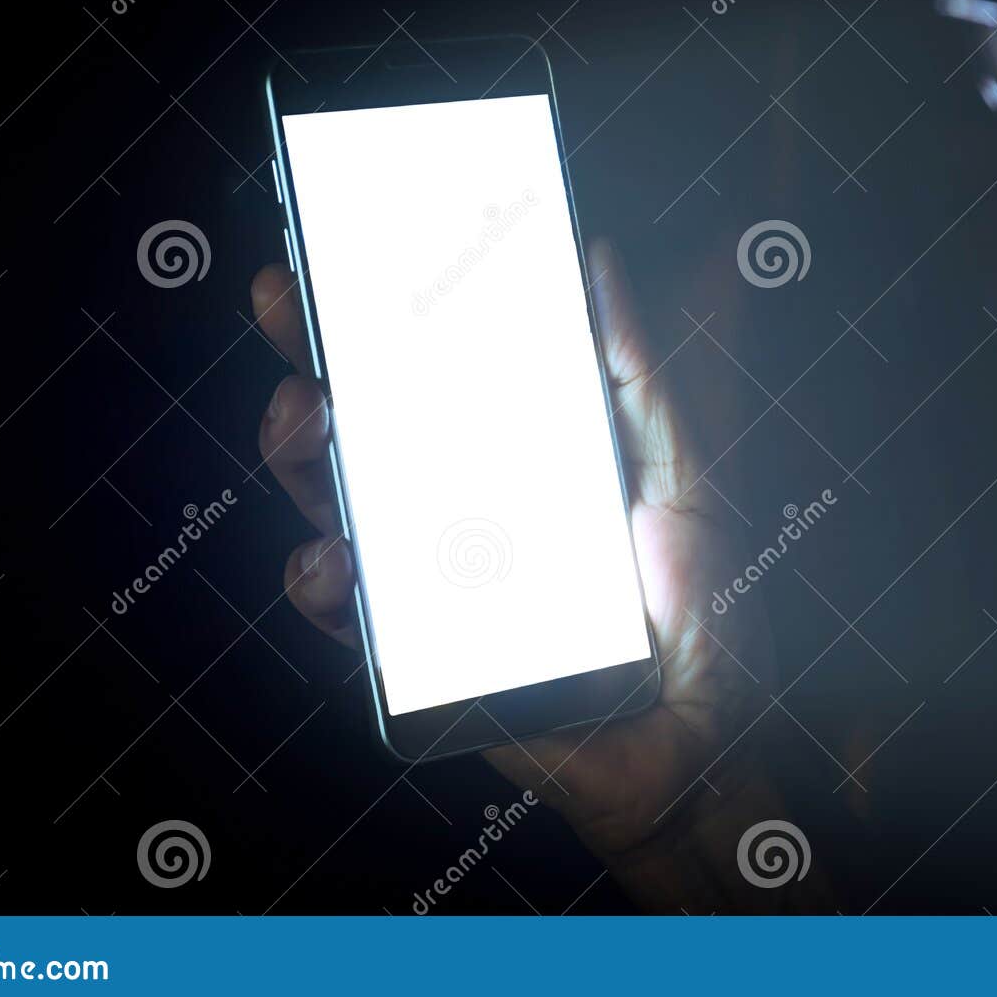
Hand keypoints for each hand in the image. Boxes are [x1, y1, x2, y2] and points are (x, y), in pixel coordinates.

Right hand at [252, 240, 804, 909]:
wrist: (704, 745)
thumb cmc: (707, 612)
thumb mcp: (684, 474)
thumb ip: (639, 376)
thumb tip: (602, 259)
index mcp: (514, 455)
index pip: (427, 373)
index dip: (374, 312)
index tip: (337, 251)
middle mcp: (458, 510)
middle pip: (358, 426)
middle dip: (309, 357)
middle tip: (289, 304)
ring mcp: (429, 581)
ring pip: (328, 507)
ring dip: (298, 455)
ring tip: (312, 422)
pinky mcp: (415, 657)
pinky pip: (345, 616)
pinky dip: (323, 582)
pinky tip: (337, 558)